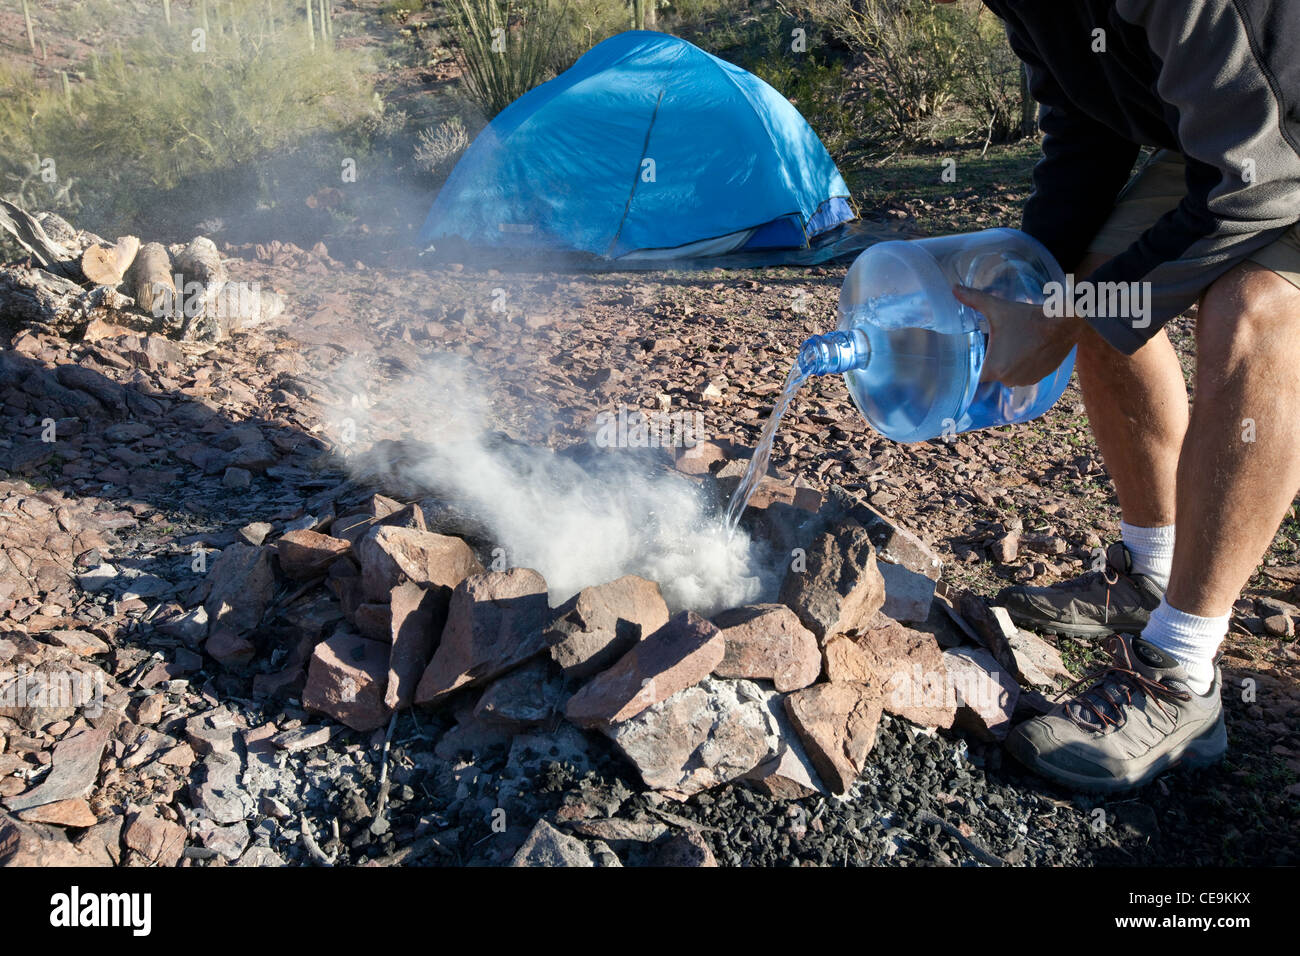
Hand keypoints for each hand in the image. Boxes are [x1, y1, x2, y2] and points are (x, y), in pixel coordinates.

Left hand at [952, 285, 1080, 386]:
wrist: (1063, 324)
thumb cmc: (1028, 318)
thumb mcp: (997, 308)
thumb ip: (974, 300)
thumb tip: (955, 288)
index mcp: (995, 368)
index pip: (975, 377)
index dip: (973, 368)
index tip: (972, 358)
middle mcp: (1009, 379)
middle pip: (992, 373)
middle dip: (993, 360)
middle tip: (995, 343)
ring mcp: (1026, 380)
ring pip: (1008, 374)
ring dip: (1009, 363)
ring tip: (1012, 344)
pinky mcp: (1039, 377)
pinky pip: (1024, 374)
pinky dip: (1023, 364)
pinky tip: (1025, 349)